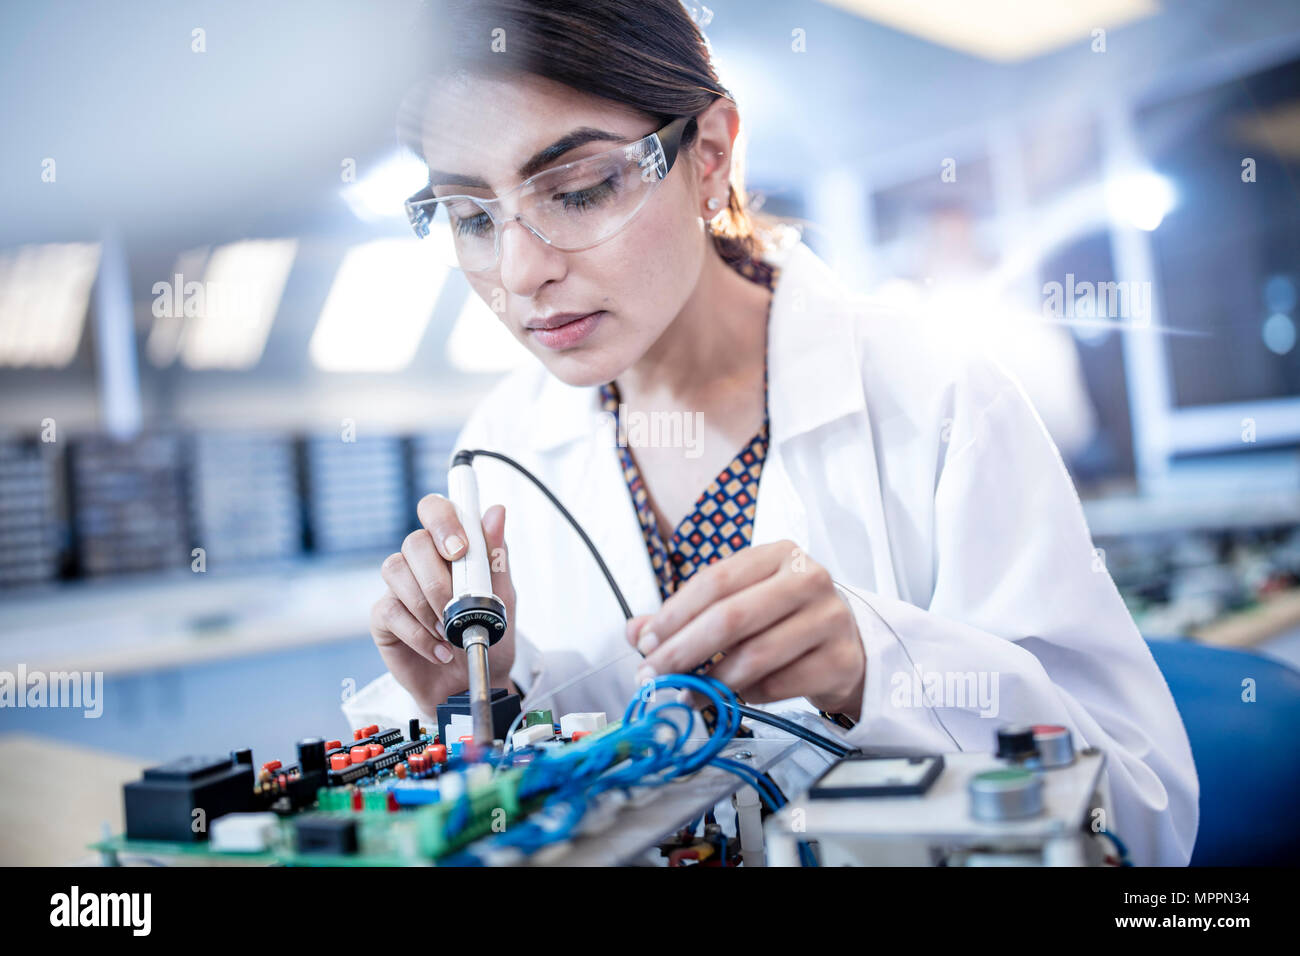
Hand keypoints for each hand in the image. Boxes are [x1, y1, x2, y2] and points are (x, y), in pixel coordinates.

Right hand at [369, 494, 516, 717]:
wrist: (475, 683)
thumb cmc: (488, 634)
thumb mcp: (502, 598)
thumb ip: (495, 557)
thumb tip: (496, 512)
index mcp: (450, 547)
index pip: (435, 509)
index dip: (442, 521)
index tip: (460, 549)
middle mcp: (421, 562)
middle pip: (414, 542)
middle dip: (437, 577)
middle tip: (456, 606)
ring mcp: (399, 588)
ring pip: (395, 571)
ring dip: (427, 605)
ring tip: (449, 632)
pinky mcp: (384, 618)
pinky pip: (389, 611)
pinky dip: (418, 633)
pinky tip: (439, 650)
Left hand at [625, 540, 864, 719]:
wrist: (848, 646)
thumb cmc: (786, 621)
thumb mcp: (739, 605)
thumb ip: (686, 616)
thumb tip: (636, 630)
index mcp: (778, 555)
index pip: (715, 581)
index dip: (675, 614)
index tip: (647, 642)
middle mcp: (808, 579)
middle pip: (731, 617)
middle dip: (683, 651)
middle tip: (654, 675)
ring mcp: (830, 619)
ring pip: (754, 656)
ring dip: (712, 682)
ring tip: (688, 693)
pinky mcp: (840, 660)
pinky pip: (778, 685)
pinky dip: (748, 696)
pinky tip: (734, 697)